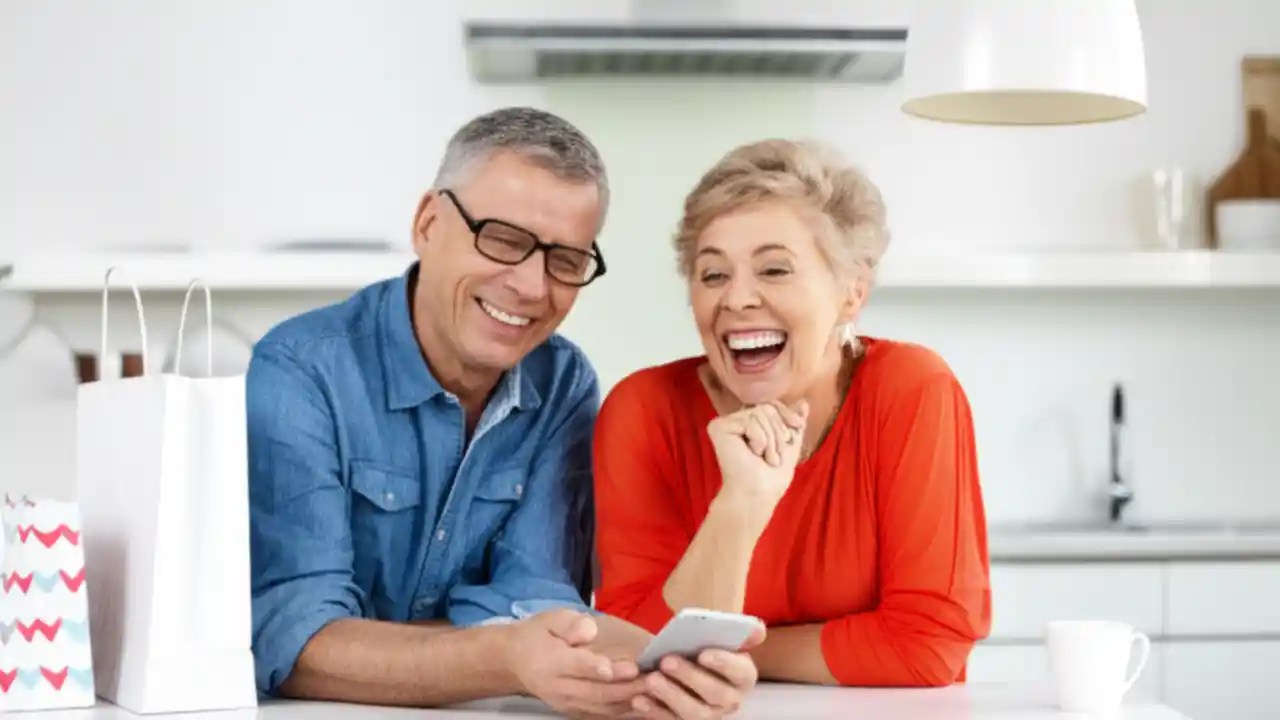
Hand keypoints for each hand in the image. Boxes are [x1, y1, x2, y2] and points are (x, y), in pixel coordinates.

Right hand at [504, 609, 647, 718]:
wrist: (515, 662)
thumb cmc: (537, 636)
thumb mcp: (548, 620)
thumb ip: (568, 624)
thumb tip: (588, 630)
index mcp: (550, 662)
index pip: (579, 666)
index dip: (603, 667)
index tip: (628, 667)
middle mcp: (558, 688)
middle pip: (596, 691)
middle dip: (629, 687)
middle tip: (655, 678)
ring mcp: (567, 704)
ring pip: (603, 706)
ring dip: (631, 700)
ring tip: (658, 689)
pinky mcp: (574, 711)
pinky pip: (603, 714)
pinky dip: (625, 710)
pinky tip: (646, 701)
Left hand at [632, 625, 764, 719]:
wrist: (689, 672)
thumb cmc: (704, 651)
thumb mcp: (720, 639)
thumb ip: (736, 633)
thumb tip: (757, 630)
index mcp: (743, 677)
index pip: (741, 672)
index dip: (724, 663)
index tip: (703, 653)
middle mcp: (730, 701)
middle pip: (715, 694)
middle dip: (690, 677)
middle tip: (667, 661)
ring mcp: (708, 717)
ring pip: (694, 714)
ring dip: (671, 696)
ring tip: (651, 680)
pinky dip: (654, 712)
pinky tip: (639, 699)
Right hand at [707, 401, 807, 500]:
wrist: (759, 494)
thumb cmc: (772, 476)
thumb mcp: (789, 445)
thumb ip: (793, 423)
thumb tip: (804, 401)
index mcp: (750, 422)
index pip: (772, 404)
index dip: (787, 416)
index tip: (796, 431)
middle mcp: (735, 419)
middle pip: (767, 407)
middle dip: (779, 432)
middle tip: (772, 457)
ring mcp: (725, 423)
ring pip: (760, 413)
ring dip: (770, 440)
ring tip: (764, 458)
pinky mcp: (718, 427)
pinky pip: (750, 420)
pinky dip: (759, 439)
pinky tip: (751, 453)